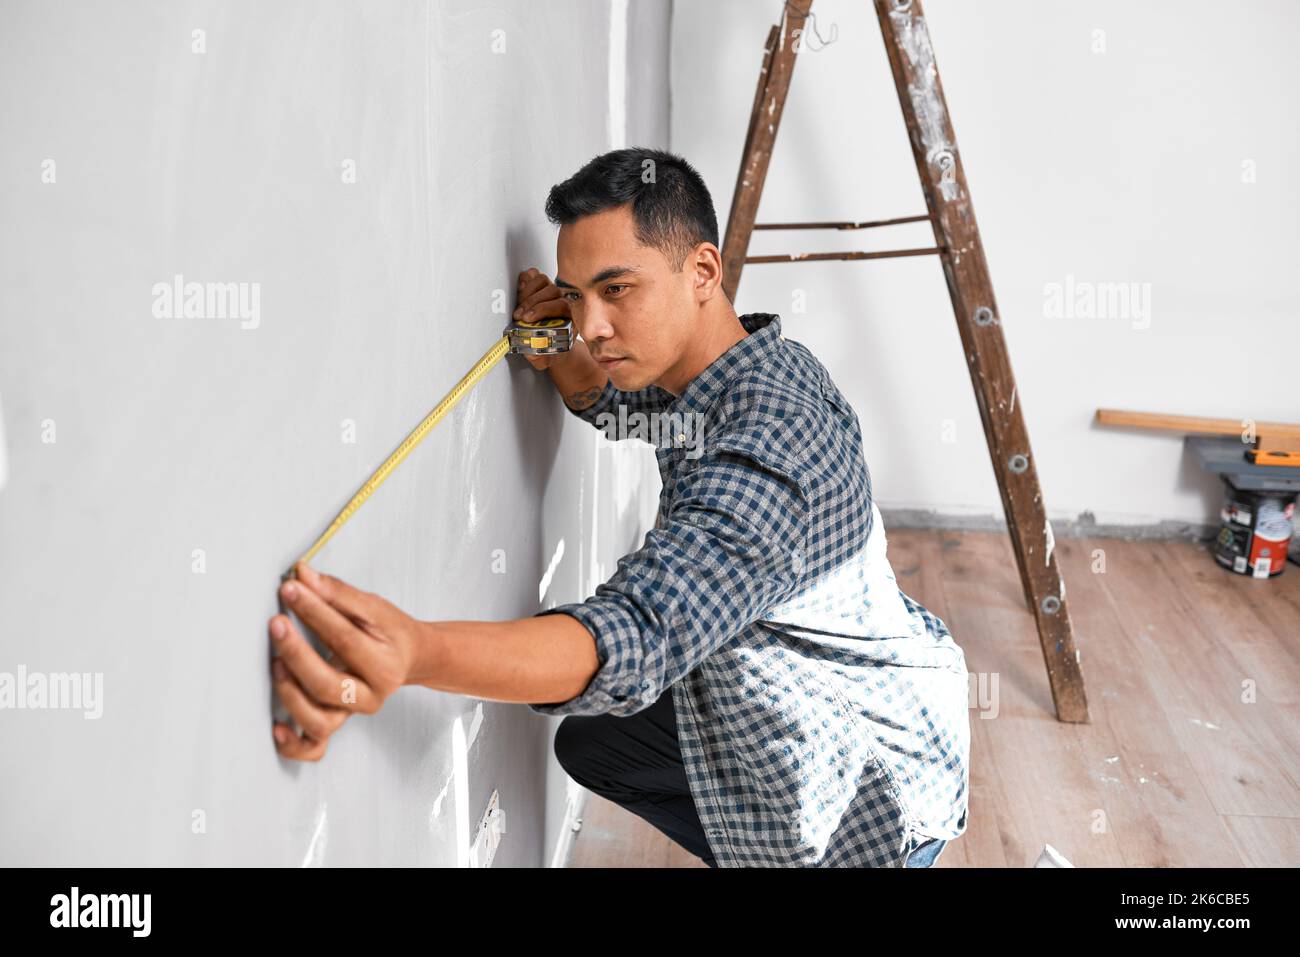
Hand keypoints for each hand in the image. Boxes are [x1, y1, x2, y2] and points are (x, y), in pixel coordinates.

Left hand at [269, 561, 419, 760]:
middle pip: (327, 684)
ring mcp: (353, 713)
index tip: (291, 589)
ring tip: (276, 664)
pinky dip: (293, 744)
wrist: (411, 656)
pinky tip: (275, 727)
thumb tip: (303, 576)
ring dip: (291, 695)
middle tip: (277, 624)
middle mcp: (371, 695)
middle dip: (297, 653)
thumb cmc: (391, 631)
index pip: (344, 638)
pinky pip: (314, 747)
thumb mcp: (374, 608)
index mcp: (386, 665)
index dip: (315, 613)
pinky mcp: (338, 722)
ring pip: (319, 721)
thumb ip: (339, 594)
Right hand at [514, 266, 574, 370]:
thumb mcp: (547, 356)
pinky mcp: (542, 285)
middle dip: (531, 303)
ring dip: (527, 293)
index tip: (528, 319)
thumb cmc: (552, 346)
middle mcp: (564, 300)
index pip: (562, 305)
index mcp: (572, 316)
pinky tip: (519, 290)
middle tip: (519, 316)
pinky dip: (525, 280)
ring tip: (518, 308)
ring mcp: (553, 291)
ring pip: (543, 281)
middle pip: (551, 291)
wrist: (552, 339)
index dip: (543, 310)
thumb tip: (534, 356)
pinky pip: (535, 275)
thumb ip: (541, 358)